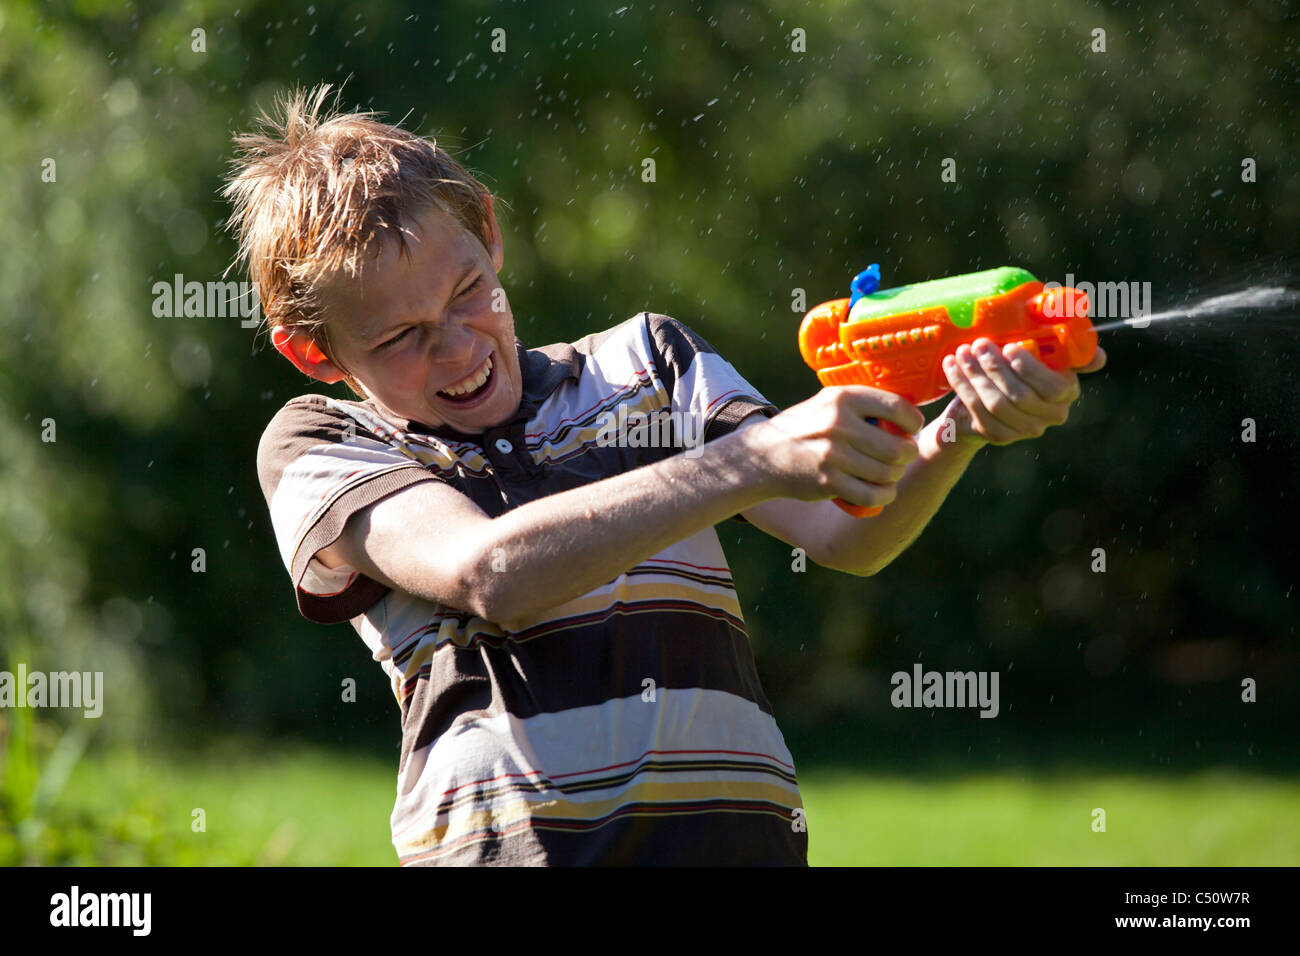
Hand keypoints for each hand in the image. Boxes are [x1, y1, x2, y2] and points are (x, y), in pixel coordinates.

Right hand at [752, 385, 923, 508]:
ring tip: (891, 474)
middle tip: (903, 456)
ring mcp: (833, 455)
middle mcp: (839, 424)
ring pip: (888, 472)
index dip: (913, 421)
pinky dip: (884, 496)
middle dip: (908, 455)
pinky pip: (872, 494)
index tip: (912, 429)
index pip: (897, 407)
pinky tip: (884, 492)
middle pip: (898, 446)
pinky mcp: (828, 482)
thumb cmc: (805, 427)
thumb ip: (862, 404)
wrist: (764, 455)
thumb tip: (908, 411)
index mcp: (843, 398)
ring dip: (896, 476)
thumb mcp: (828, 402)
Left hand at [939, 338, 1106, 446]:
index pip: (1054, 387)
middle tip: (979, 345)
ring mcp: (1026, 429)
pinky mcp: (1000, 435)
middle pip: (1020, 395)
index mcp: (1068, 390)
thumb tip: (1074, 316)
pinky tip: (952, 367)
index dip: (1029, 368)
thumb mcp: (1033, 350)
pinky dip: (962, 386)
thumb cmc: (1013, 368)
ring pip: (997, 404)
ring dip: (976, 375)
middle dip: (996, 367)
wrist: (984, 400)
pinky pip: (978, 411)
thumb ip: (1050, 337)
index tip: (1009, 347)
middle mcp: (1053, 414)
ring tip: (962, 352)